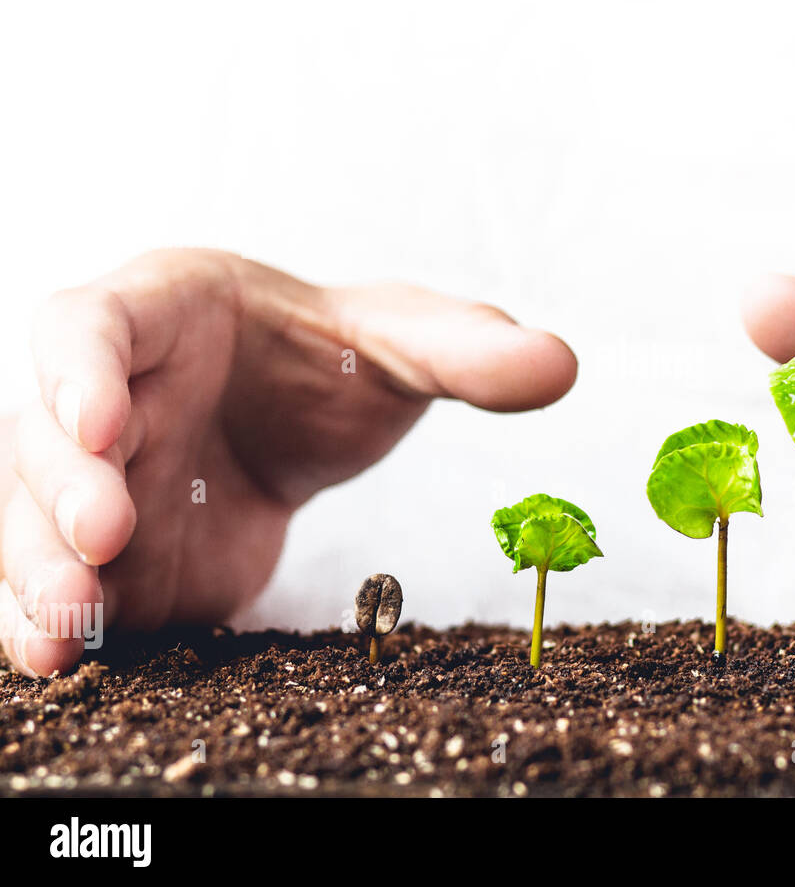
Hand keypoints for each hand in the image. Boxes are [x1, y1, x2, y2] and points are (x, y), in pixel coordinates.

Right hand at [0, 249, 576, 676]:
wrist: (305, 416)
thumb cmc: (333, 360)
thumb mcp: (403, 342)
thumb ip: (467, 350)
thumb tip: (561, 364)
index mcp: (162, 313)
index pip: (91, 325)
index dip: (82, 370)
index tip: (106, 422)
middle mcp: (105, 394)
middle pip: (45, 433)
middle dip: (64, 485)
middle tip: (107, 533)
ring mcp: (95, 478)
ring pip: (35, 518)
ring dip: (42, 569)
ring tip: (67, 629)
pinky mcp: (113, 554)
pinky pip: (64, 582)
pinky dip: (59, 620)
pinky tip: (65, 662)